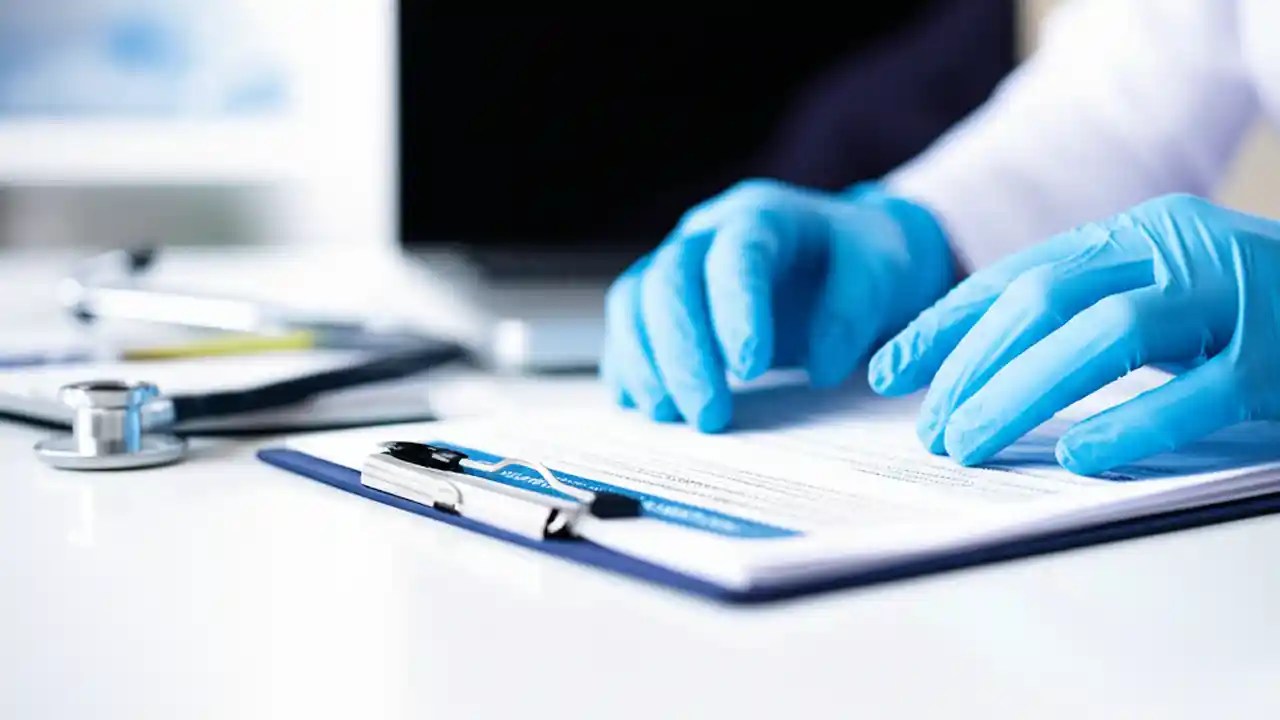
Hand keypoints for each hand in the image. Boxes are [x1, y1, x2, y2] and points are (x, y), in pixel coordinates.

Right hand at [600, 179, 953, 430]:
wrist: (836, 256)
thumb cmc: (858, 264)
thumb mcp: (880, 275)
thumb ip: (854, 312)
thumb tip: (818, 367)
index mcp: (762, 216)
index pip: (736, 253)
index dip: (736, 309)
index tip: (751, 369)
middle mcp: (706, 233)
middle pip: (670, 279)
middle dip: (683, 352)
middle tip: (709, 417)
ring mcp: (674, 263)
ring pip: (634, 301)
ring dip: (645, 363)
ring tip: (670, 416)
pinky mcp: (657, 300)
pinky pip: (626, 328)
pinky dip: (629, 367)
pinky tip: (648, 405)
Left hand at [869, 194, 1279, 474]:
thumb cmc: (1246, 319)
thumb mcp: (1155, 302)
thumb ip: (1079, 320)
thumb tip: (971, 371)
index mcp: (1139, 236)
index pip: (1018, 275)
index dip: (948, 324)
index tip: (891, 371)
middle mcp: (1178, 250)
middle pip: (1047, 297)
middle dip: (972, 363)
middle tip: (930, 426)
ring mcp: (1234, 297)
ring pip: (1107, 334)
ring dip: (1022, 390)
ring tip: (969, 441)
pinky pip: (1199, 390)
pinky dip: (1133, 424)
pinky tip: (1079, 455)